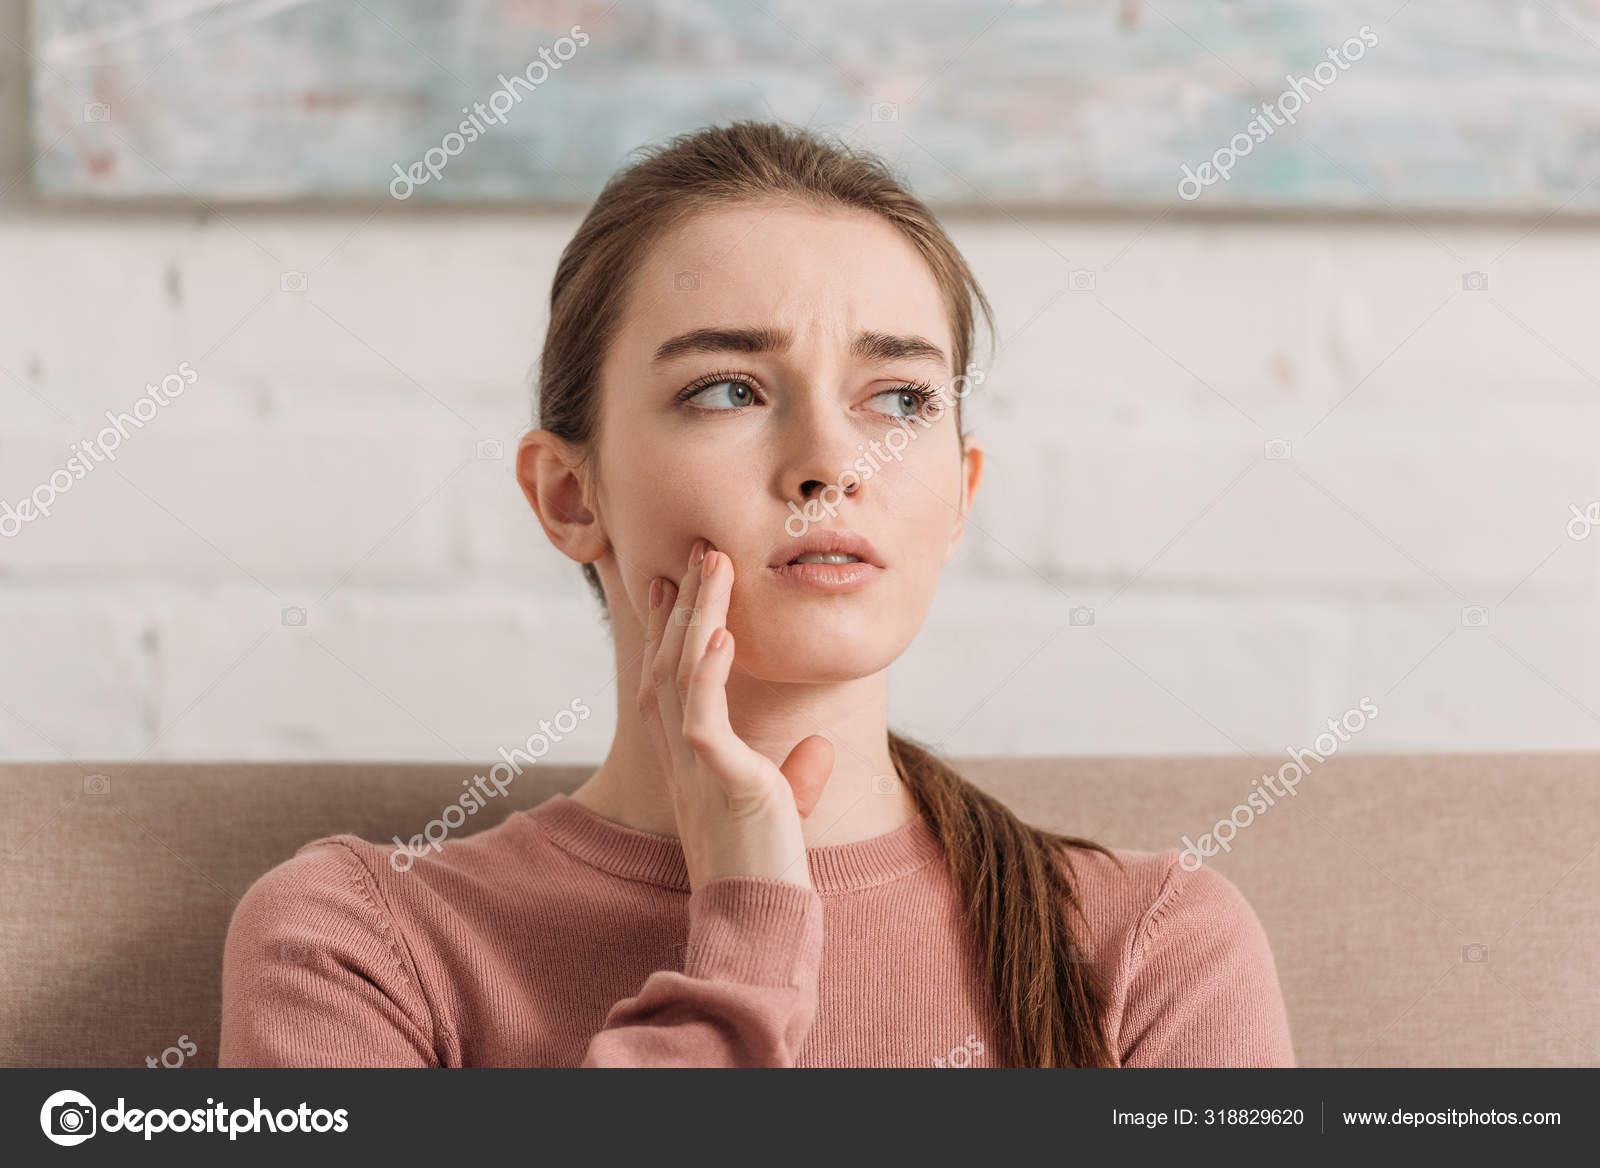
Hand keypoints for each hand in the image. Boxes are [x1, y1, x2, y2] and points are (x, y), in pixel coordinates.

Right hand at [637, 537, 833, 891]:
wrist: (758, 917)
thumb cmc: (767, 867)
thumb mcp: (782, 809)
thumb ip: (796, 774)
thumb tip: (822, 747)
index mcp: (691, 756)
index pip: (672, 678)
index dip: (673, 628)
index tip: (675, 584)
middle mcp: (680, 753)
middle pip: (669, 660)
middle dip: (684, 604)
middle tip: (697, 553)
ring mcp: (692, 763)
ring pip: (681, 671)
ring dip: (697, 614)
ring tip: (712, 565)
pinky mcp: (714, 776)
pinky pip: (702, 712)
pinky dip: (708, 669)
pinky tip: (723, 633)